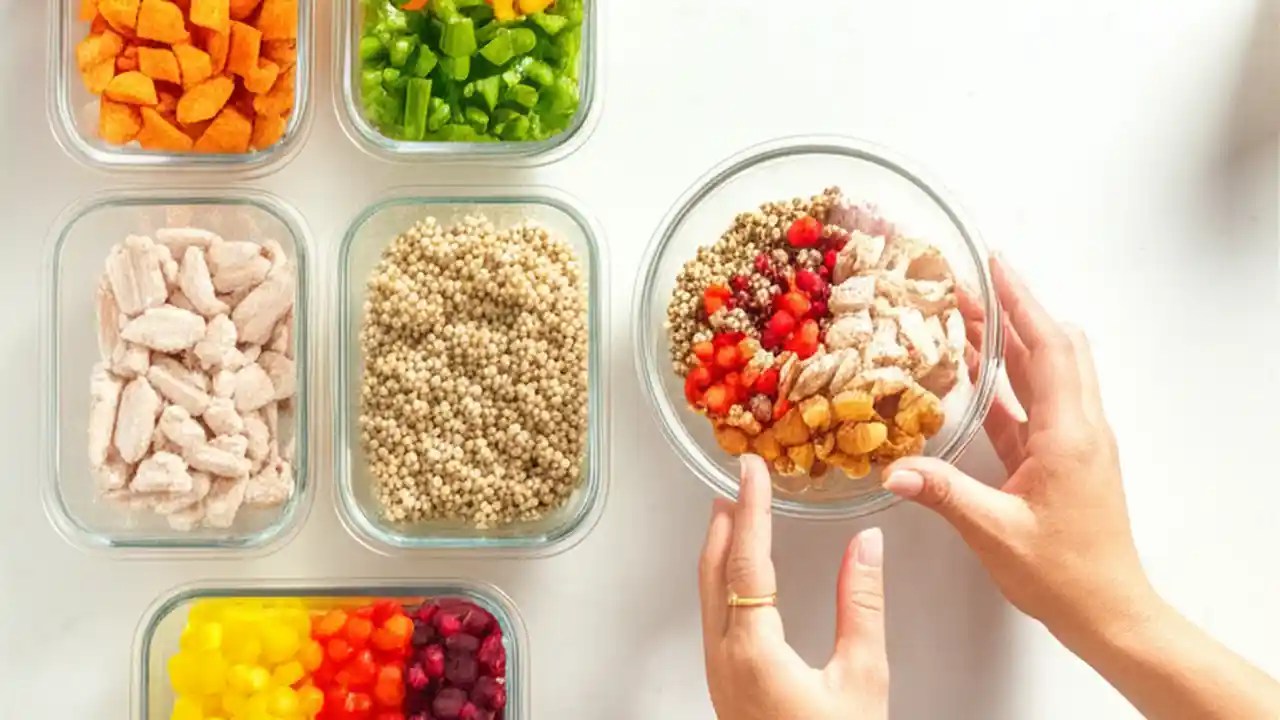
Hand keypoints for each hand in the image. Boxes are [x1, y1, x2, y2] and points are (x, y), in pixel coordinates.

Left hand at [698, 455, 888, 719]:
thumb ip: (862, 606)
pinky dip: (723, 577)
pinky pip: (713, 614)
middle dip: (723, 520)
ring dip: (719, 547)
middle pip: (712, 570)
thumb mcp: (863, 680)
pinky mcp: (724, 685)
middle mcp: (724, 658)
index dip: (750, 508)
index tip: (751, 471)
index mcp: (753, 650)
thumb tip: (866, 547)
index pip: (746, 559)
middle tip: (738, 479)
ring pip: (707, 592)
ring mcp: (718, 673)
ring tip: (734, 512)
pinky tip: (740, 573)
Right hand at [883, 256, 1155, 643]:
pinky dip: (1004, 382)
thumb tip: (894, 470)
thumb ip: (944, 494)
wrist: (1110, 611)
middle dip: (1011, 309)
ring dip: (1008, 342)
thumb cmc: (1066, 575)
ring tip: (964, 318)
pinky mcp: (1063, 459)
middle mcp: (1078, 428)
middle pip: (1051, 347)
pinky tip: (970, 378)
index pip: (1048, 347)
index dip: (1021, 301)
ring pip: (1044, 372)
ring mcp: (1074, 442)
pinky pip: (1033, 404)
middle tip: (969, 284)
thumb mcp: (996, 532)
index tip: (995, 264)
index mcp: (1069, 434)